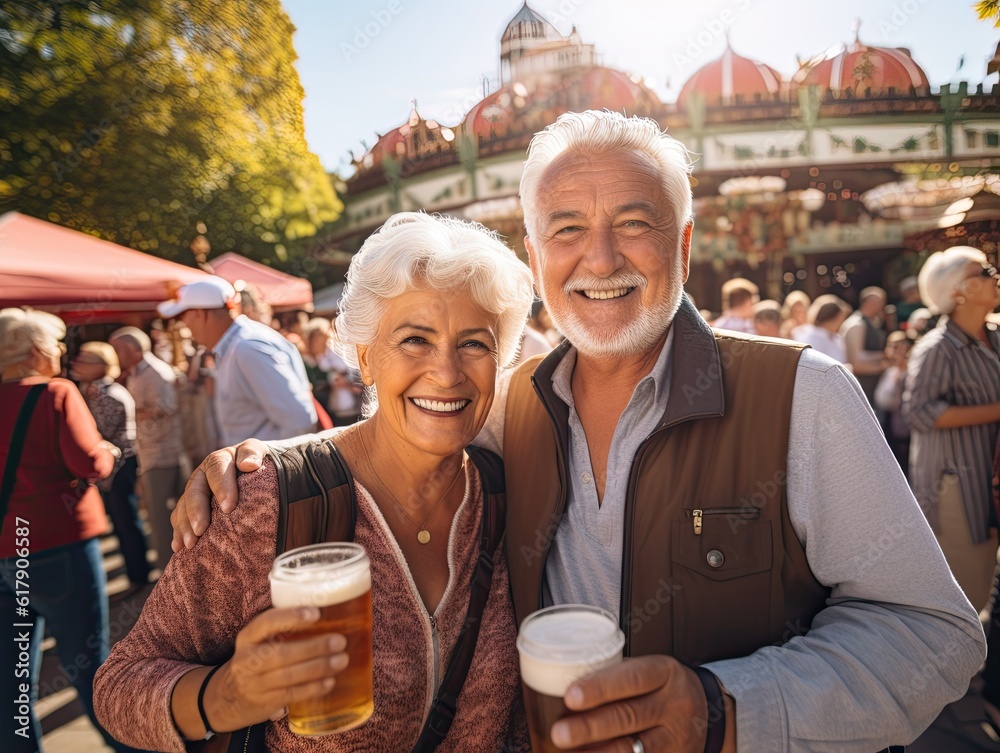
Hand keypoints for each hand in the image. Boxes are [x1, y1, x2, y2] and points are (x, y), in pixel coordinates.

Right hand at [170, 439, 268, 551]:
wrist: (258, 469)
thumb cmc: (262, 463)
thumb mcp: (260, 452)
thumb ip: (254, 453)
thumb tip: (249, 464)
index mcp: (222, 459)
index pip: (217, 468)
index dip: (221, 487)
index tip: (228, 507)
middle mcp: (205, 473)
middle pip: (195, 490)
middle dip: (196, 511)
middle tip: (201, 530)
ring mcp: (197, 490)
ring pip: (184, 505)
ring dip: (184, 525)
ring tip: (189, 544)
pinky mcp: (192, 505)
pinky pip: (180, 517)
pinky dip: (179, 532)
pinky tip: (178, 547)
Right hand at [205, 607, 348, 731]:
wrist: (228, 697)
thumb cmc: (255, 659)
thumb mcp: (258, 641)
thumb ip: (282, 629)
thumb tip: (327, 614)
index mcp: (247, 637)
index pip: (266, 623)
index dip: (291, 617)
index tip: (316, 613)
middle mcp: (248, 660)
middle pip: (281, 654)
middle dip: (313, 647)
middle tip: (339, 641)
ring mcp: (255, 683)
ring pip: (289, 676)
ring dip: (318, 668)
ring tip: (341, 660)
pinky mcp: (265, 702)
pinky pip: (292, 694)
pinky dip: (313, 688)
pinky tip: (330, 681)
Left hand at [549, 655, 722, 751]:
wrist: (708, 713)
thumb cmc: (663, 687)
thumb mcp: (649, 670)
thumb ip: (615, 676)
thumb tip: (563, 682)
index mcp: (664, 673)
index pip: (631, 678)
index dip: (600, 687)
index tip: (570, 695)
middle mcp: (673, 706)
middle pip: (628, 717)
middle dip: (590, 727)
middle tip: (559, 733)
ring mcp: (675, 738)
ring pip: (633, 750)